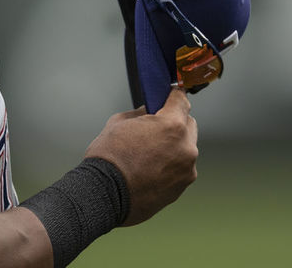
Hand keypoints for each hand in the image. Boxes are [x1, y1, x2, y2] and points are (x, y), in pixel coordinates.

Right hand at [84, 89, 197, 225]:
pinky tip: (150, 169)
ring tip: (149, 153)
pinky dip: (170, 165)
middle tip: (155, 127)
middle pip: (188, 124)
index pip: (182, 100)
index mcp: (172, 126)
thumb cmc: (109, 158)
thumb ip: (142, 114)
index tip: (169, 97)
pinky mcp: (182, 187)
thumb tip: (150, 113)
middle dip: (175, 122)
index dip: (173, 96)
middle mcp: (186, 147)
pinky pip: (181, 168)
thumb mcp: (120, 122)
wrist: (103, 194)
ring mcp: (186, 170)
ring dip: (174, 145)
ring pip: (185, 148)